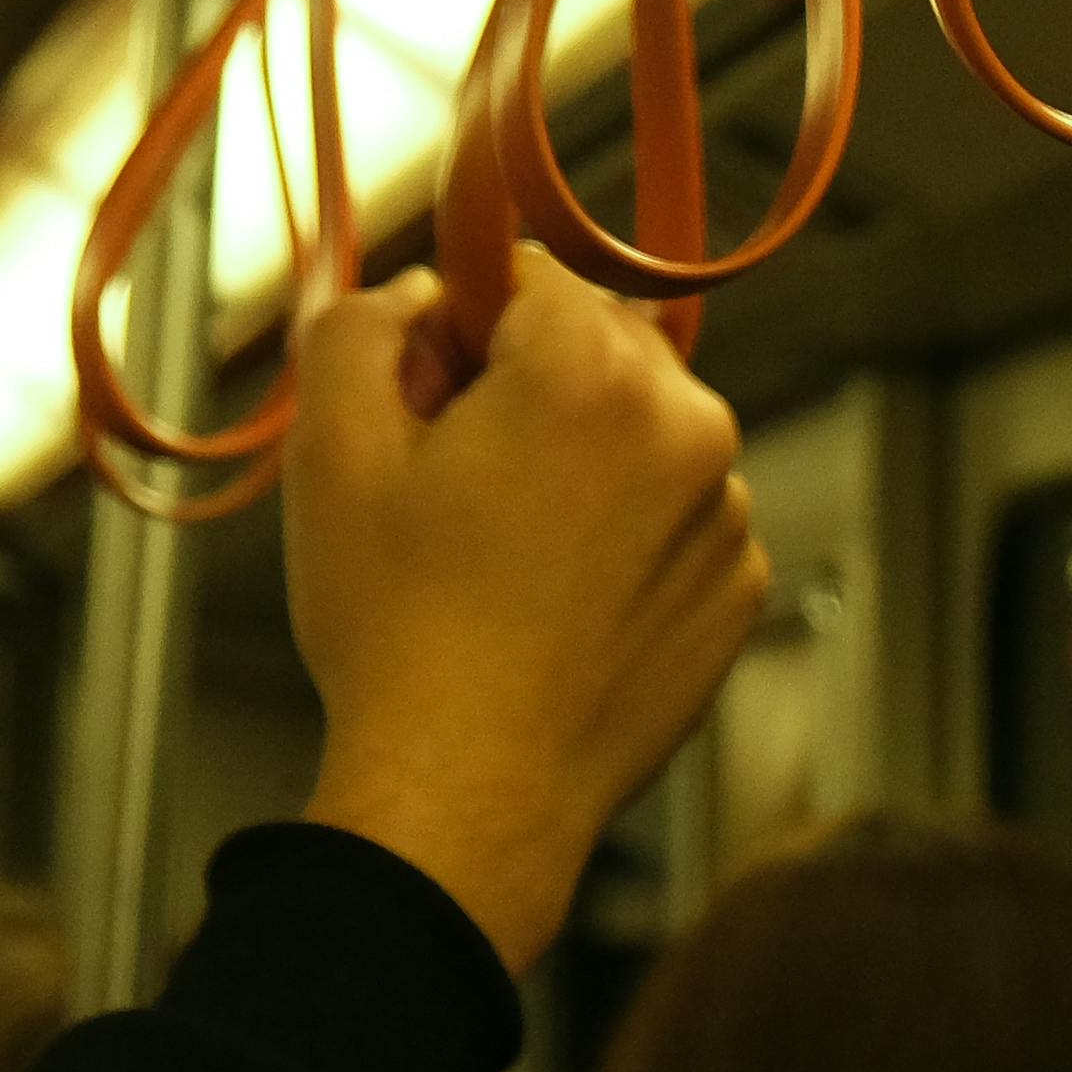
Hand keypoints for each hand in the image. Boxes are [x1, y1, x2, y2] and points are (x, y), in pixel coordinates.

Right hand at [284, 259, 760, 974]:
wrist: (465, 796)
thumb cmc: (397, 627)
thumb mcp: (332, 448)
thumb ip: (366, 324)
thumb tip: (423, 293)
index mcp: (594, 369)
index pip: (532, 274)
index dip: (464, 324)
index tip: (429, 395)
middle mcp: (689, 424)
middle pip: (600, 347)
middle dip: (529, 386)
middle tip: (456, 482)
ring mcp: (727, 512)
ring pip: (642, 434)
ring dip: (584, 462)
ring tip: (503, 559)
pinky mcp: (740, 588)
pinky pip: (678, 519)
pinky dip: (626, 539)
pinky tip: (556, 605)